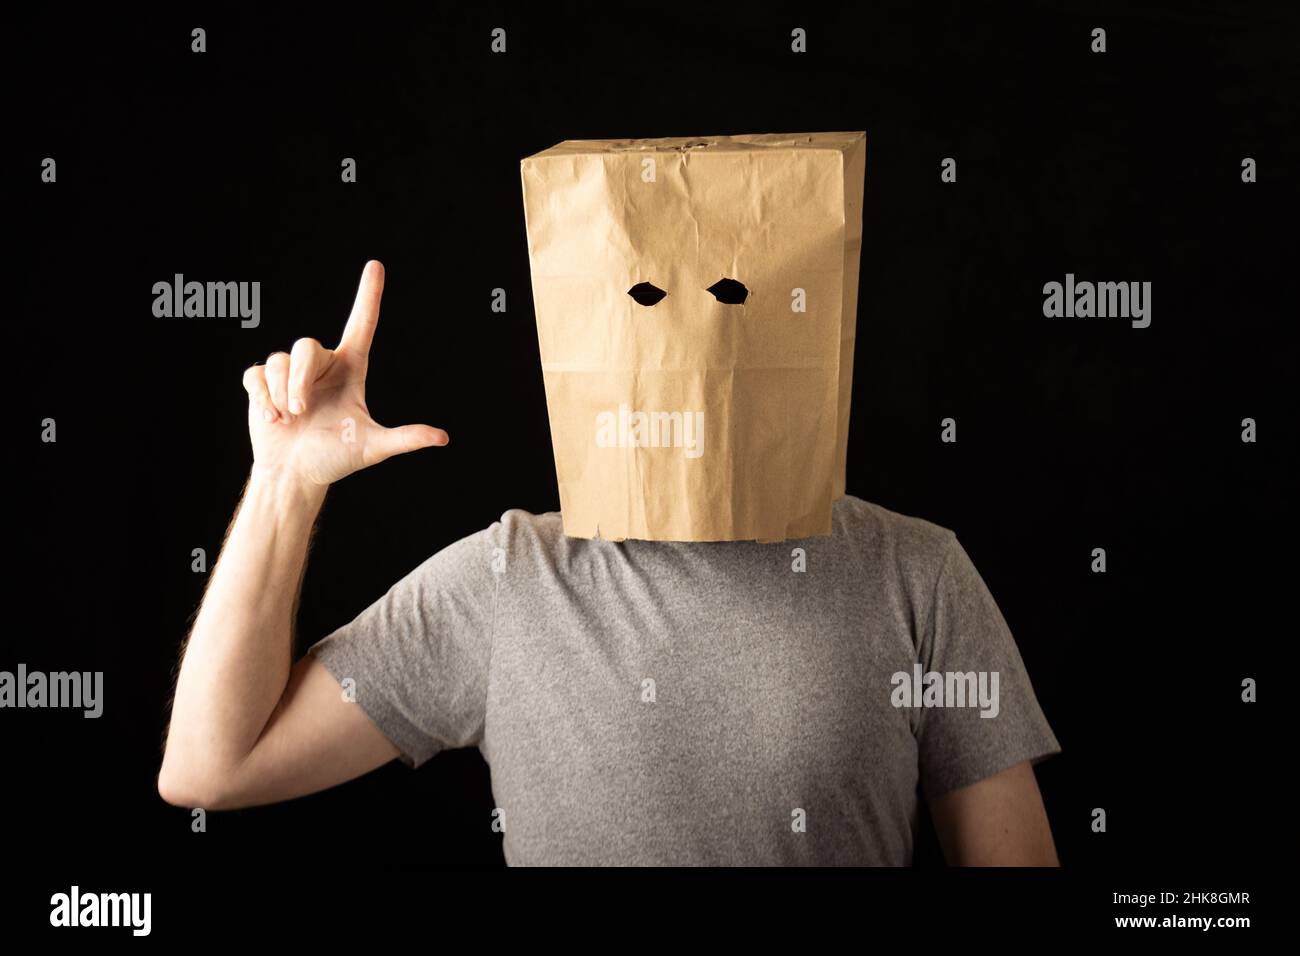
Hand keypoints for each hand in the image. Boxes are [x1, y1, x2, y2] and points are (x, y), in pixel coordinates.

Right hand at [240, 260, 447, 486]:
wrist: (295, 474)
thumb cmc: (336, 458)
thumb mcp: (372, 447)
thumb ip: (405, 438)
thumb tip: (442, 437)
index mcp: (350, 369)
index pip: (362, 324)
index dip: (369, 295)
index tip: (376, 265)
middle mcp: (322, 365)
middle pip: (306, 346)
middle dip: (300, 380)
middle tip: (301, 412)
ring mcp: (290, 373)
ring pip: (280, 361)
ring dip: (282, 394)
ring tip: (288, 420)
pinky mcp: (263, 382)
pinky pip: (257, 373)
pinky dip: (262, 397)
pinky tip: (271, 418)